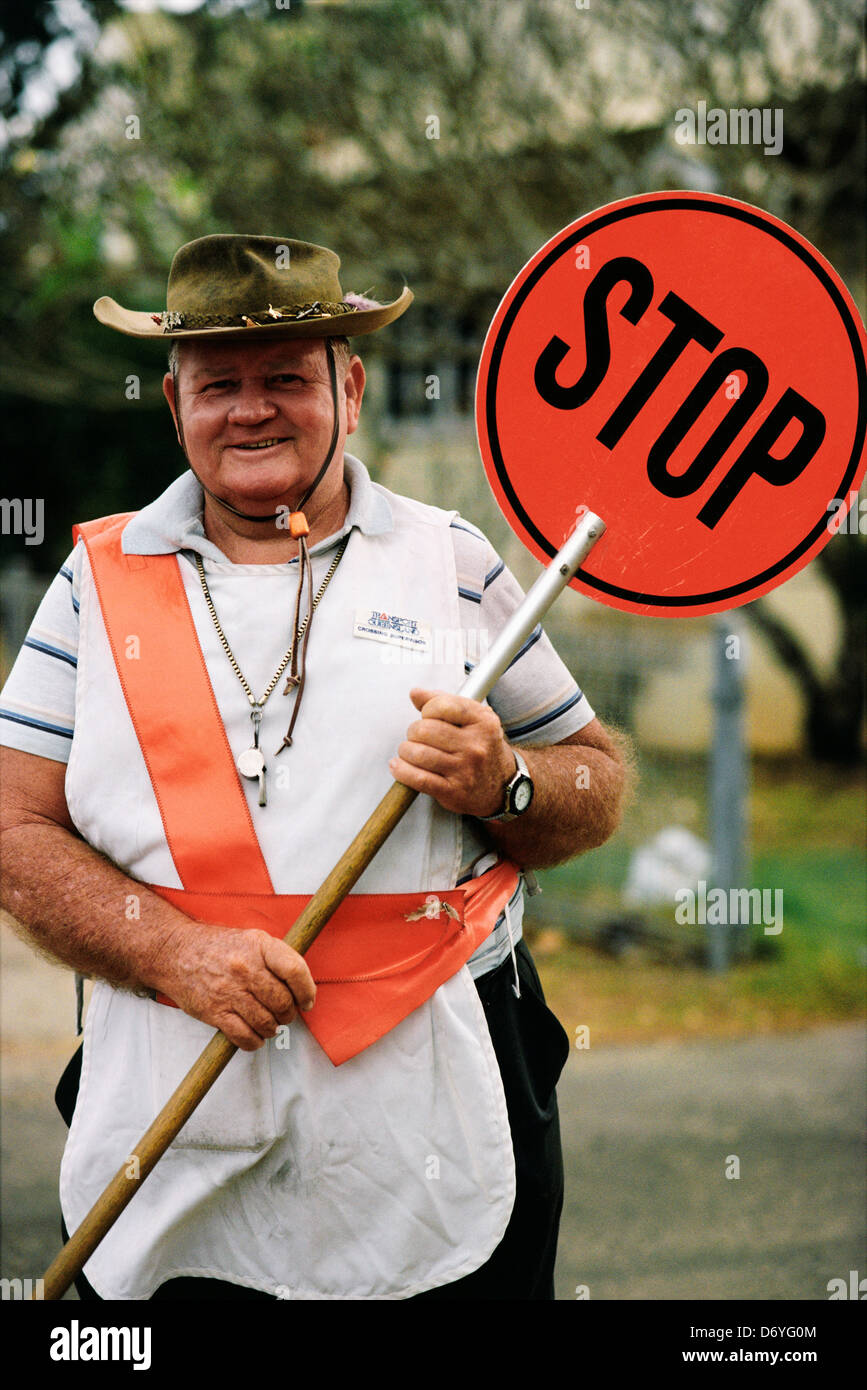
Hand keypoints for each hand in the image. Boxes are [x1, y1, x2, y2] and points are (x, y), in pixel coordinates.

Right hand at [155, 923, 316, 1051]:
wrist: (175, 952)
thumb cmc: (218, 947)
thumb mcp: (251, 939)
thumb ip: (277, 958)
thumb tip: (302, 986)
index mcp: (259, 945)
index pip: (295, 970)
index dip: (307, 990)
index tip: (307, 1001)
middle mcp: (245, 967)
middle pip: (282, 1001)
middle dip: (288, 1014)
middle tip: (283, 1013)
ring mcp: (229, 991)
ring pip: (266, 1022)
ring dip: (272, 1028)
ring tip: (268, 1024)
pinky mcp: (214, 1012)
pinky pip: (244, 1037)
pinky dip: (254, 1042)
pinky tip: (254, 1036)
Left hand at [389, 687, 516, 816]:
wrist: (502, 785)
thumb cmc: (483, 749)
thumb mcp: (474, 720)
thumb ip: (444, 702)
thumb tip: (416, 693)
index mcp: (483, 722)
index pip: (442, 705)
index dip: (428, 709)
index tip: (429, 716)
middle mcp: (476, 746)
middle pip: (425, 730)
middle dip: (414, 732)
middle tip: (418, 737)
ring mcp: (464, 770)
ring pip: (417, 753)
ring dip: (406, 751)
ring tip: (410, 751)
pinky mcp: (453, 791)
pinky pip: (417, 778)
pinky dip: (402, 771)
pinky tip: (400, 766)